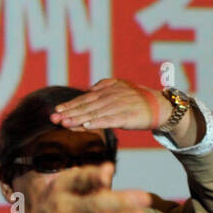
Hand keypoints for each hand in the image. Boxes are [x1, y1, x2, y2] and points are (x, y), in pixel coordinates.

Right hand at [20, 163, 148, 212]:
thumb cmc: (54, 210)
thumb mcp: (63, 190)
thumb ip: (87, 179)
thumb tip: (110, 168)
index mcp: (60, 188)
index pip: (78, 180)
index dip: (92, 177)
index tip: (107, 174)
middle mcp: (61, 208)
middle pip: (95, 203)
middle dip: (121, 201)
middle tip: (145, 198)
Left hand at [50, 78, 171, 131]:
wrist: (159, 106)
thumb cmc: (137, 99)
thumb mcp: (120, 88)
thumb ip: (104, 86)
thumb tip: (88, 90)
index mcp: (108, 90)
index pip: (85, 98)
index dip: (70, 105)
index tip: (56, 111)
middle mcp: (111, 96)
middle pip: (86, 106)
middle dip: (69, 113)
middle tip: (53, 119)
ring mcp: (119, 106)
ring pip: (94, 113)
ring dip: (78, 119)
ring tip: (64, 124)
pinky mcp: (126, 116)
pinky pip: (109, 120)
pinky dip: (96, 122)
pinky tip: (85, 125)